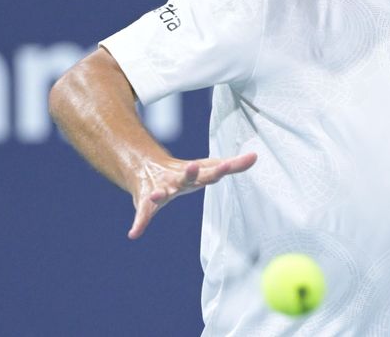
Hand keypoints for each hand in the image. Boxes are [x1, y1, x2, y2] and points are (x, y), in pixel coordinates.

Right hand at [127, 152, 256, 238]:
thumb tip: (255, 156)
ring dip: (158, 194)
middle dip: (189, 173)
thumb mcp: (207, 167)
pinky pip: (142, 213)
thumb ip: (232, 165)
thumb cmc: (185, 172)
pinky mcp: (145, 201)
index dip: (219, 169)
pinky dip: (139, 223)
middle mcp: (177, 179)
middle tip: (192, 166)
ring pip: (159, 192)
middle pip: (185, 177)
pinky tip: (134, 234)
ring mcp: (161, 189)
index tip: (227, 165)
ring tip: (157, 195)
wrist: (147, 169)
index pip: (209, 171)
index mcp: (195, 173)